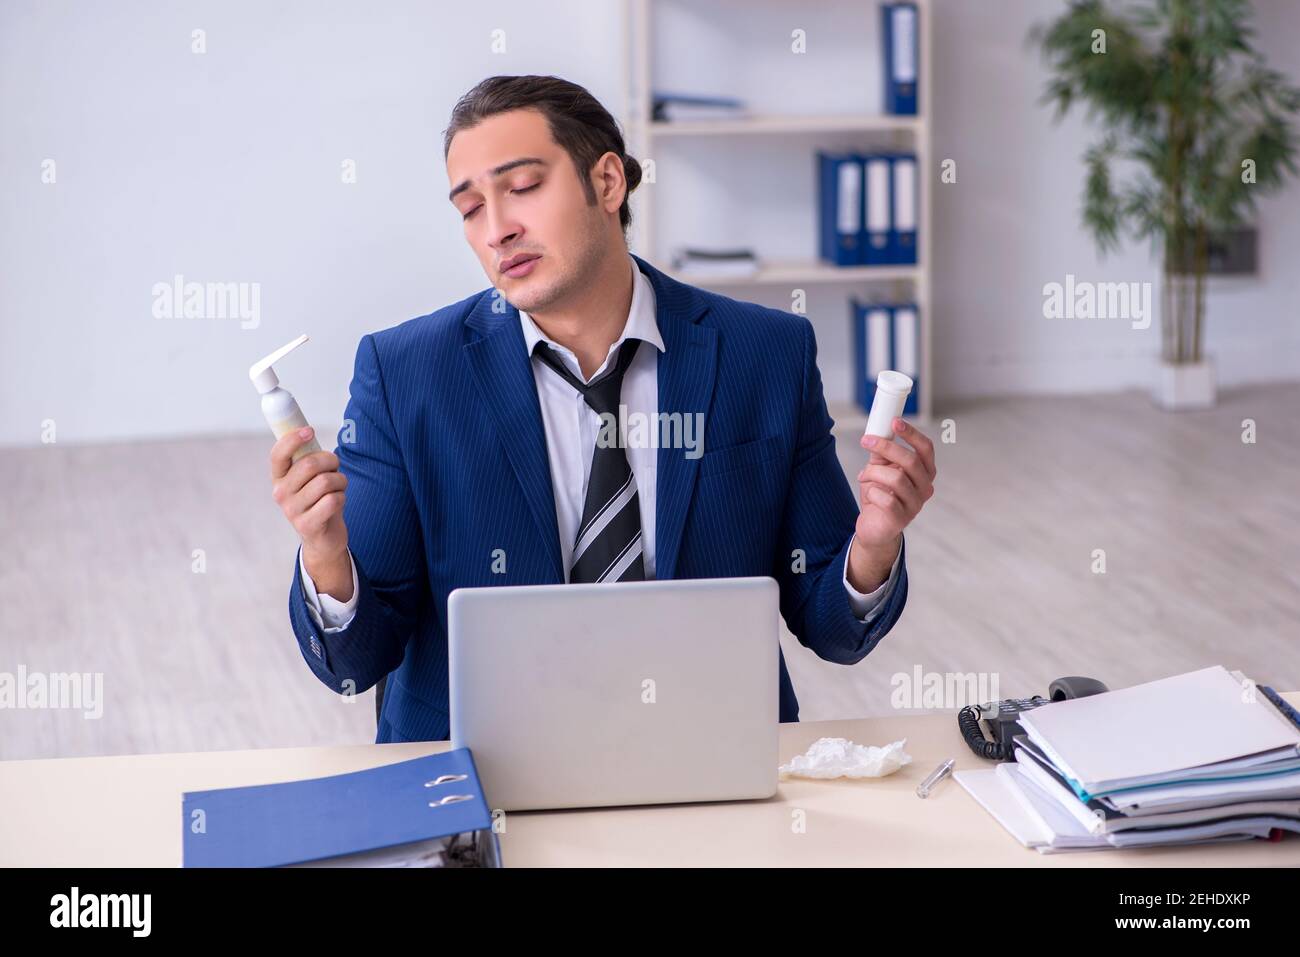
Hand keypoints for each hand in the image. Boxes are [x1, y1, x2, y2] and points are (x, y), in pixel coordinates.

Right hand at [270, 427, 352, 599]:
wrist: (323, 538)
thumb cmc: (319, 500)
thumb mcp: (310, 478)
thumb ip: (308, 458)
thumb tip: (307, 431)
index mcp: (279, 477)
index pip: (278, 454)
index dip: (293, 439)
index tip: (310, 430)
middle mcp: (280, 493)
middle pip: (310, 464)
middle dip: (331, 461)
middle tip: (335, 467)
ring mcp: (292, 510)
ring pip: (326, 482)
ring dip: (340, 481)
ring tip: (338, 488)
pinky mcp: (307, 525)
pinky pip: (333, 500)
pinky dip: (342, 498)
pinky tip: (337, 503)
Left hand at [847, 418, 936, 589]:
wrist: (874, 527)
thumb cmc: (880, 495)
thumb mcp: (880, 469)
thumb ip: (881, 453)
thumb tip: (877, 431)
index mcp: (924, 472)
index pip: (926, 449)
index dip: (912, 434)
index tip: (894, 422)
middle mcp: (925, 487)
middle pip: (910, 460)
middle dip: (885, 447)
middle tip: (866, 441)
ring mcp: (915, 504)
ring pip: (895, 478)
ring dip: (873, 473)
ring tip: (864, 476)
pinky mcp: (902, 519)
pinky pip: (886, 498)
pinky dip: (872, 492)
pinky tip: (869, 495)